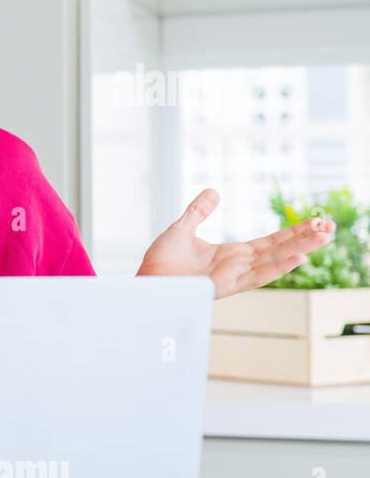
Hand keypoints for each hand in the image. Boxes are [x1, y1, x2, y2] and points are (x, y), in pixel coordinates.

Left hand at [137, 188, 334, 298]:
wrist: (146, 280)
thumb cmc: (160, 262)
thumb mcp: (182, 228)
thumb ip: (200, 211)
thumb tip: (214, 191)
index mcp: (231, 253)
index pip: (271, 241)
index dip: (293, 232)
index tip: (316, 221)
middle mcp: (238, 266)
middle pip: (280, 250)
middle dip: (306, 238)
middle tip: (332, 226)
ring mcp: (234, 276)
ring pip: (275, 261)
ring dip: (301, 249)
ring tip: (325, 237)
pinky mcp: (226, 286)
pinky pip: (257, 276)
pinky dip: (278, 267)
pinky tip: (298, 258)